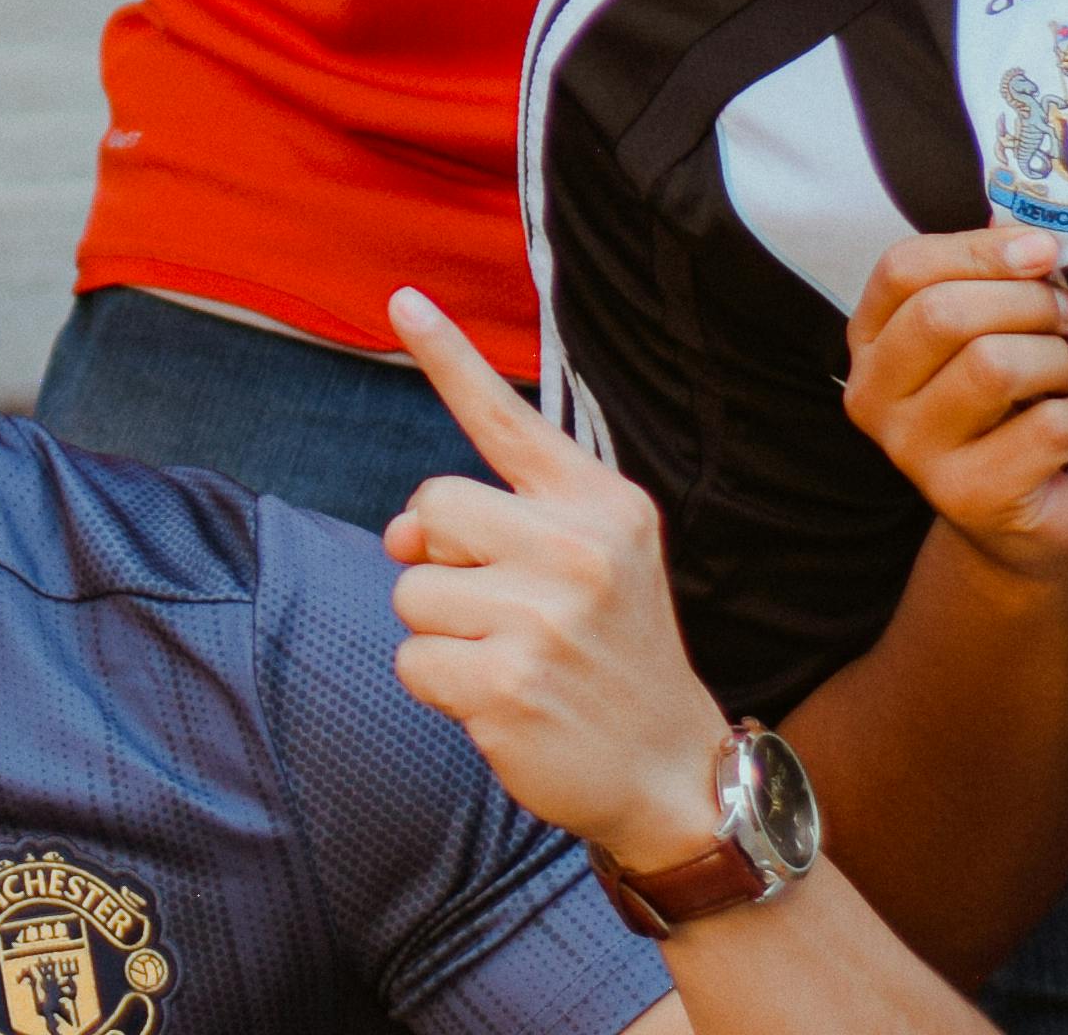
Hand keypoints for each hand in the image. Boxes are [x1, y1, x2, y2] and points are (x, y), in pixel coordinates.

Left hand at [380, 287, 734, 878]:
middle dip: (444, 561)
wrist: (670, 770)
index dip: (448, 356)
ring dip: (442, 631)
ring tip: (514, 659)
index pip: (507, 420)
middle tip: (508, 610)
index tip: (401, 297)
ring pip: (410, 590)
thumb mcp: (591, 565)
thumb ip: (497, 525)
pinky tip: (501, 703)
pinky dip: (439, 687)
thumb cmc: (610, 655)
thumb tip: (396, 534)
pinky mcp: (508, 685)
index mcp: (602, 505)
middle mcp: (578, 550)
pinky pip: (411, 660)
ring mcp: (544, 619)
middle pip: (430, 509)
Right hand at [834, 226, 1067, 585]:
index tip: (1041, 252)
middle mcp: (874, 397)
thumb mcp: (984, 340)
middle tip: (1067, 315)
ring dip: (1054, 362)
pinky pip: (1043, 429)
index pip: (903, 269)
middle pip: (944, 315)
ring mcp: (913, 453)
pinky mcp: (969, 497)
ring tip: (1065, 376)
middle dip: (1026, 304)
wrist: (1024, 529)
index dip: (978, 250)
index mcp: (870, 344)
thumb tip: (1035, 235)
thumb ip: (990, 286)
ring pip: (992, 366)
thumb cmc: (1009, 415)